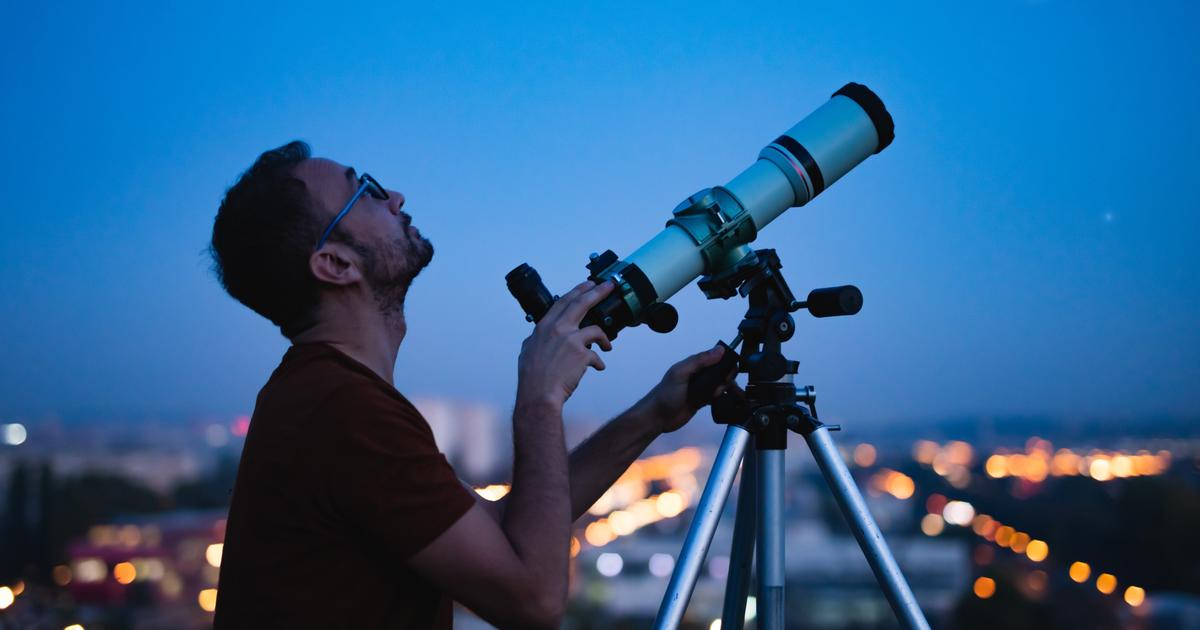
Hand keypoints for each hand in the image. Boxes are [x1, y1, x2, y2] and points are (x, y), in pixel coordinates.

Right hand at [516, 280, 614, 410]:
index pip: (563, 302)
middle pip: (582, 303)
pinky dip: (598, 362)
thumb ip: (535, 339)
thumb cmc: (532, 377)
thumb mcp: (527, 351)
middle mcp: (558, 329)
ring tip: (608, 345)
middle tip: (610, 285)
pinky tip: (597, 368)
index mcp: (544, 327)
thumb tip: (537, 336)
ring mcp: (571, 340)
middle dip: (598, 291)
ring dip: (605, 338)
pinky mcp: (582, 354)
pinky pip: (596, 356)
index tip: (588, 284)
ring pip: (596, 329)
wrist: (538, 395)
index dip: (577, 291)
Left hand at [635, 345, 734, 433]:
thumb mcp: (681, 373)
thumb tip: (720, 350)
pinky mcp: (703, 401)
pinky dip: (724, 398)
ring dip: (727, 389)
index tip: (727, 374)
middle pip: (722, 372)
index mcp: (694, 365)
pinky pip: (718, 397)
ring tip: (719, 397)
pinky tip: (727, 402)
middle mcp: (700, 375)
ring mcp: (702, 388)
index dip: (726, 363)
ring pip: (721, 384)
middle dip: (728, 379)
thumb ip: (699, 361)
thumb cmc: (666, 394)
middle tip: (719, 389)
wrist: (658, 417)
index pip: (716, 358)